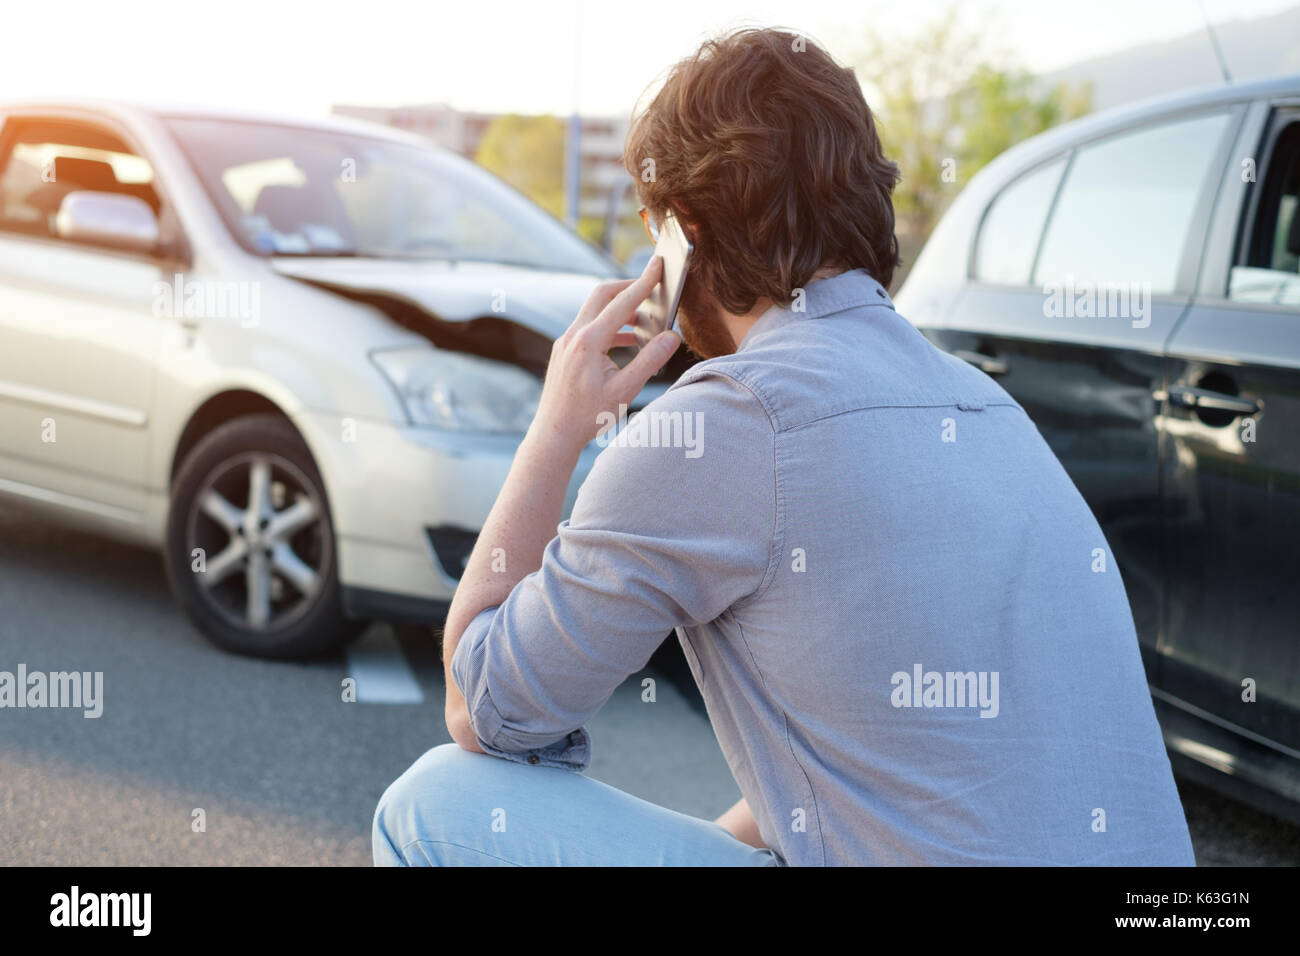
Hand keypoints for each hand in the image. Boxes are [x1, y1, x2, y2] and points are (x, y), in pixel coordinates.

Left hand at [528, 256, 680, 455]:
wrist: (554, 434)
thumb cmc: (588, 417)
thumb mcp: (625, 391)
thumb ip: (650, 361)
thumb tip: (672, 336)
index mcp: (589, 341)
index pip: (622, 302)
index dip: (644, 282)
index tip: (658, 264)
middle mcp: (574, 335)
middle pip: (602, 295)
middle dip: (628, 286)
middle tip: (652, 285)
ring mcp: (566, 342)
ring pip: (595, 311)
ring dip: (620, 309)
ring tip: (645, 320)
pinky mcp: (564, 351)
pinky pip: (589, 327)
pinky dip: (610, 326)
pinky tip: (627, 340)